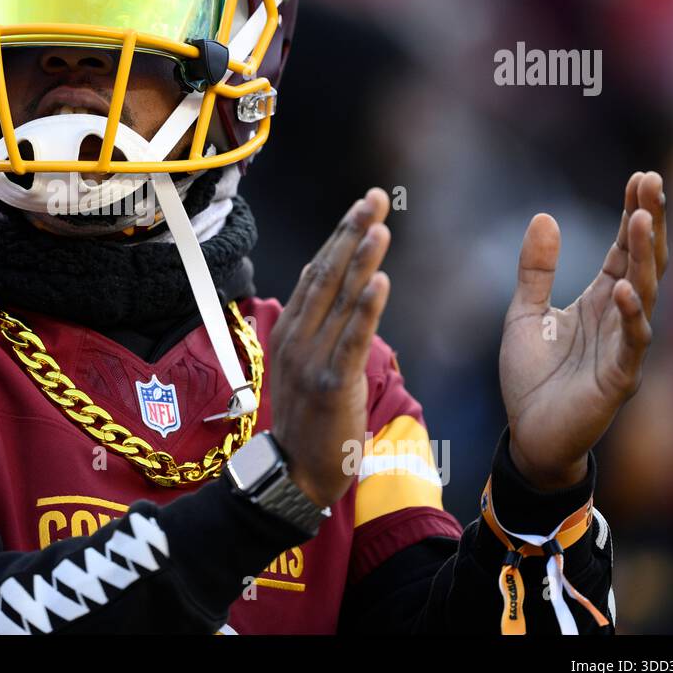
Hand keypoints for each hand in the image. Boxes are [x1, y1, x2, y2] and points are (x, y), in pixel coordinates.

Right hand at [269, 189, 391, 507]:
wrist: (296, 474)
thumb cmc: (309, 421)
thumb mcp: (301, 364)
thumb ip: (311, 322)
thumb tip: (314, 275)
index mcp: (291, 330)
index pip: (317, 272)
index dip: (340, 236)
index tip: (361, 205)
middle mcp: (297, 338)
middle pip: (327, 275)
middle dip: (351, 233)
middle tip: (373, 199)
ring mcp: (311, 359)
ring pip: (339, 301)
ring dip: (362, 260)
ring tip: (379, 228)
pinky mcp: (331, 383)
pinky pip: (351, 339)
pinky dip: (366, 309)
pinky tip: (381, 281)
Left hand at [500, 172, 668, 489]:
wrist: (529, 434)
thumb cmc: (532, 377)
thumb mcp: (524, 313)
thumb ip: (535, 269)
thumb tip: (544, 216)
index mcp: (600, 300)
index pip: (622, 249)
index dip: (631, 213)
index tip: (639, 176)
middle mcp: (619, 318)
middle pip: (642, 261)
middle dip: (648, 222)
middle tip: (651, 182)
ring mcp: (624, 346)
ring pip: (646, 293)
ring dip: (644, 257)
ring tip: (641, 219)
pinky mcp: (620, 378)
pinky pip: (632, 342)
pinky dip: (631, 314)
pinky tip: (625, 288)